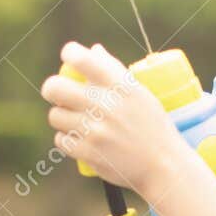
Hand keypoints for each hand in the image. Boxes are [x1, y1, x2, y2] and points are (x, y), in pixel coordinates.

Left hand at [41, 41, 189, 193]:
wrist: (163, 165)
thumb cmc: (153, 127)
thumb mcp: (141, 94)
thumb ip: (115, 71)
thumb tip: (94, 50)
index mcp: (120, 86)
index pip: (82, 59)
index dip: (70, 53)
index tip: (69, 56)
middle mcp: (106, 105)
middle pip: (55, 88)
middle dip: (52, 89)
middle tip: (58, 94)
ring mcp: (96, 130)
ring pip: (55, 116)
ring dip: (62, 118)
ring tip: (76, 122)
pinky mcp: (90, 153)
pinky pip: (61, 140)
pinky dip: (67, 140)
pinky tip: (79, 140)